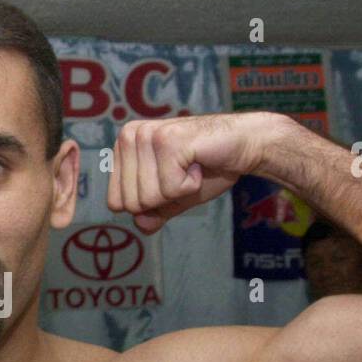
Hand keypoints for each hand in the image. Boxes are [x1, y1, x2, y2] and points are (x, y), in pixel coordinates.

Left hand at [107, 112, 285, 233]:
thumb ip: (152, 212)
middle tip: (184, 173)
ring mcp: (147, 136)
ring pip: (148, 198)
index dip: (148, 204)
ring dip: (179, 191)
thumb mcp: (173, 197)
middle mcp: (129, 136)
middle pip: (131, 203)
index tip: (170, 180)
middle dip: (164, 199)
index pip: (116, 202)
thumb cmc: (208, 168)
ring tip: (191, 167)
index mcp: (123, 147)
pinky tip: (199, 164)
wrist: (245, 146)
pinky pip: (170, 190)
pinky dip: (191, 186)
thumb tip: (140, 225)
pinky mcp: (168, 141)